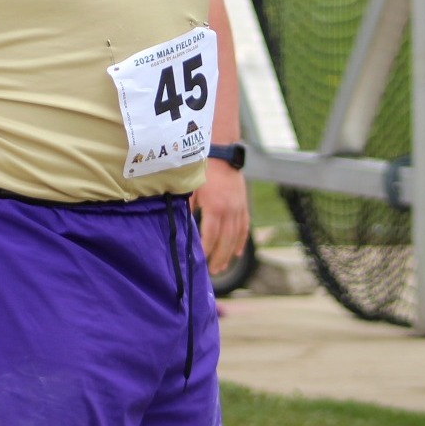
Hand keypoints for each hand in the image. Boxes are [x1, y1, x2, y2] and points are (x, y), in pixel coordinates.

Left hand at [190, 158, 250, 274]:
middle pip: (226, 241)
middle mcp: (230, 210)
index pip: (210, 235)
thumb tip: (180, 225)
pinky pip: (244, 227)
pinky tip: (238, 252)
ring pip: (236, 237)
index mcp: (215, 207)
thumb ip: (186, 208)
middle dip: (219, 258)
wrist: (223, 153)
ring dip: (230, 254)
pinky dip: (242, 241)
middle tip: (212, 272)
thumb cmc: (202, 170)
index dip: (205, 250)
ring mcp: (239, 208)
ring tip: (222, 267)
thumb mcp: (190, 188)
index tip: (199, 262)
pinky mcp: (243, 204)